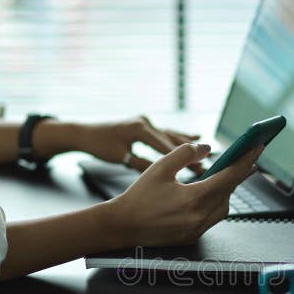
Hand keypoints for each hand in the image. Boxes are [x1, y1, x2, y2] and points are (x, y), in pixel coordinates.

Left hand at [77, 115, 203, 173]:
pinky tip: (193, 136)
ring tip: (208, 149)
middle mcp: (146, 122)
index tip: (200, 170)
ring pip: (171, 134)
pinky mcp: (144, 124)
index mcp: (140, 129)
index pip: (166, 147)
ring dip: (189, 143)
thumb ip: (141, 163)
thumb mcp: (120, 157)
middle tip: (208, 165)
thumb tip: (160, 172)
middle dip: (191, 153)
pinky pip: (165, 132)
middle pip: (173, 140)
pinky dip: (178, 137)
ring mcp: (146, 121)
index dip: (184, 159)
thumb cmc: (99, 145)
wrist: (85, 133)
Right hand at [102, 142, 261, 247]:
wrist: (123, 226)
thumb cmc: (139, 196)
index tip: (258, 146)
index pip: (229, 177)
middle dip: (239, 173)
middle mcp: (200, 217)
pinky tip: (211, 192)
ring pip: (224, 206)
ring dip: (227, 190)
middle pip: (230, 191)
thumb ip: (184, 154)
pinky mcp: (193, 237)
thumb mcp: (160, 168)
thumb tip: (206, 147)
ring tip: (228, 173)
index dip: (246, 160)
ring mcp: (197, 229)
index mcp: (194, 199)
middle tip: (247, 156)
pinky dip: (216, 203)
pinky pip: (213, 217)